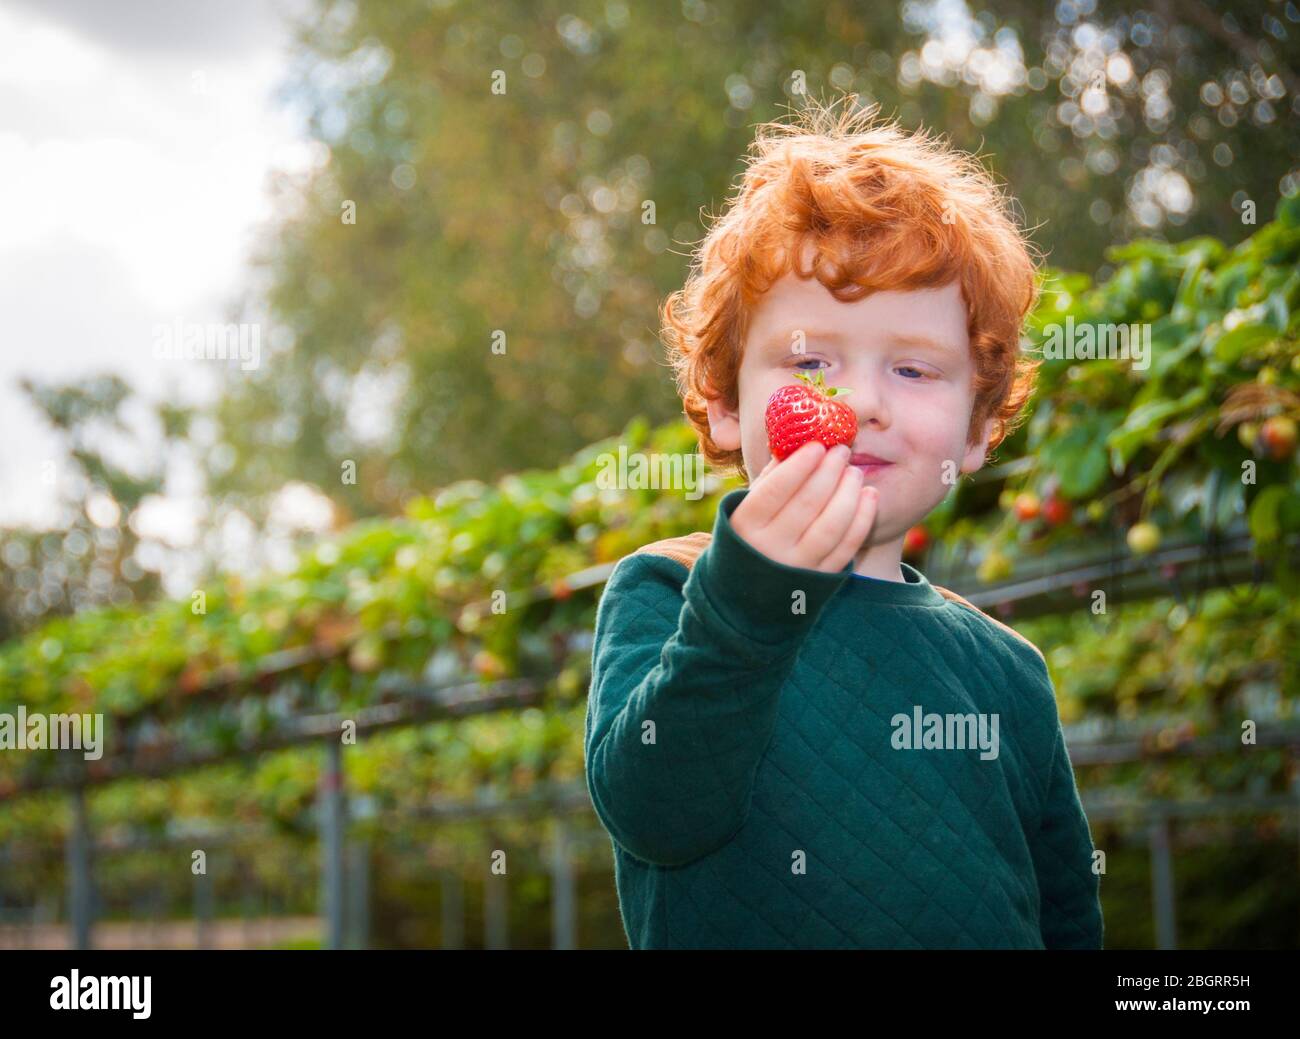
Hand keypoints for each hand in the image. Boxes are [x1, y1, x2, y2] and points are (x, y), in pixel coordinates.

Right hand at [730, 442, 878, 573]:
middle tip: (842, 451)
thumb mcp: (750, 505)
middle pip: (807, 504)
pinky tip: (870, 495)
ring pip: (830, 526)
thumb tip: (798, 440)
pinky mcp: (820, 579)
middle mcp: (769, 548)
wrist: (753, 588)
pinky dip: (863, 519)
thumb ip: (771, 476)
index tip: (817, 445)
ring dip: (848, 493)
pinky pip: (847, 547)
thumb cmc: (753, 532)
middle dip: (829, 472)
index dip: (799, 465)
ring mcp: (797, 566)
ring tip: (855, 472)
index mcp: (746, 525)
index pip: (775, 490)